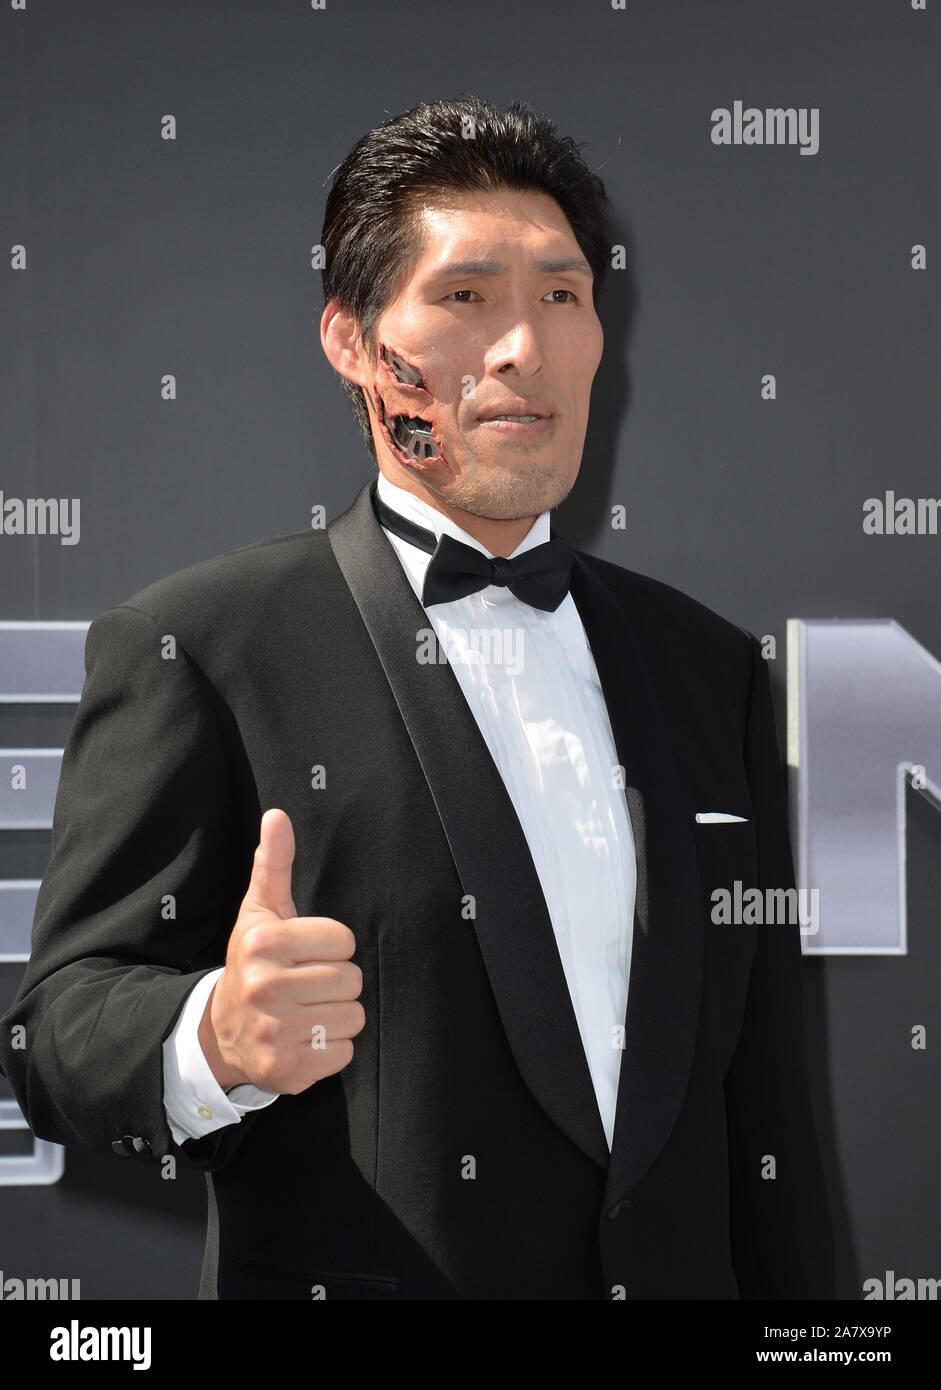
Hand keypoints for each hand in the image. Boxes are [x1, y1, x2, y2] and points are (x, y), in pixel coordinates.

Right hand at [199, 809, 362, 1093]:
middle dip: (335, 982)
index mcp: (264, 943)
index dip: (330, 946)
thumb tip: (277, 815)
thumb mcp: (260, 912)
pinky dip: (332, 1049)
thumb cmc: (253, 964)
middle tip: (307, 985)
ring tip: (307, 1011)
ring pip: (353, 1016)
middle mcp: (266, 987)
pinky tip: (306, 1038)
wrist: (221, 1032)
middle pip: (351, 979)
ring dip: (337, 1016)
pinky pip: (344, 1053)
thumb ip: (274, 863)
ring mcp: (276, 1031)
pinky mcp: (287, 1069)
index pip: (343, 940)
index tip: (305, 954)